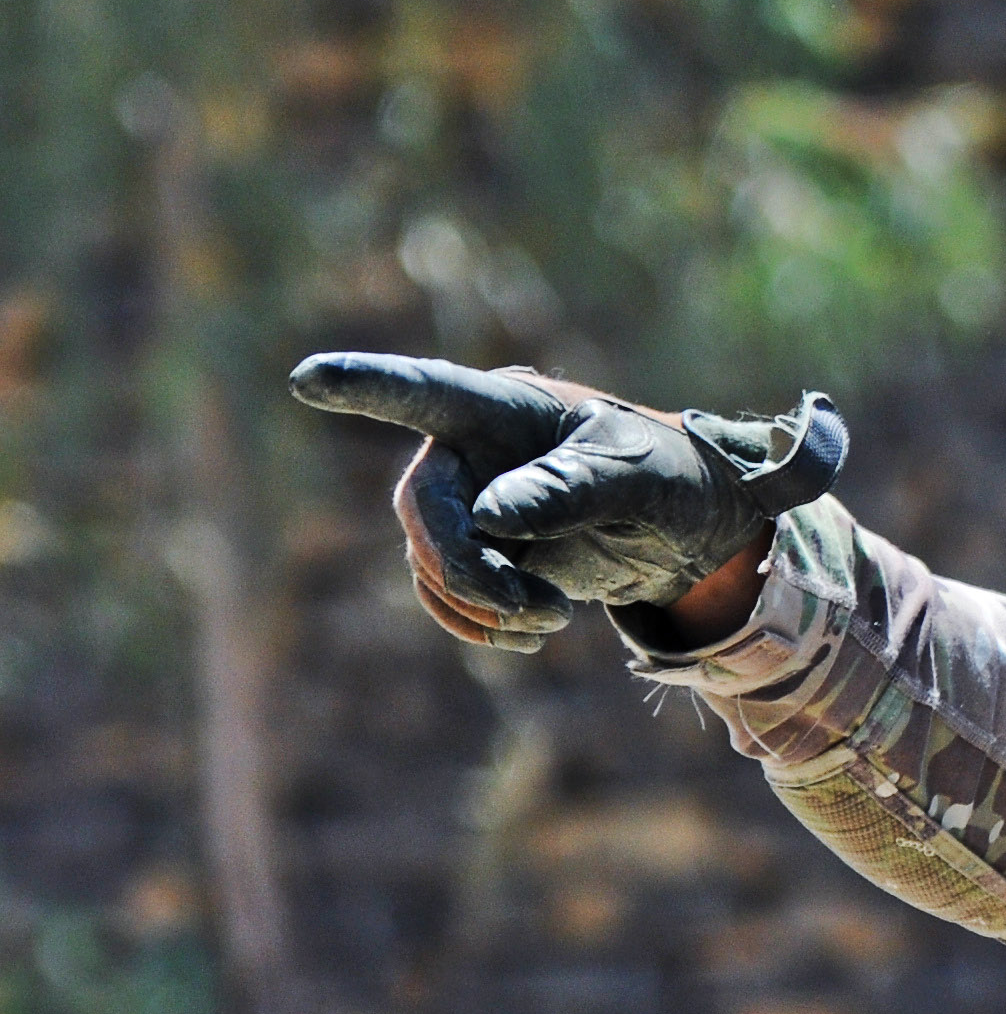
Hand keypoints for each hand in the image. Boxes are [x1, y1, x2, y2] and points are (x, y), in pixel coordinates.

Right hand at [287, 352, 846, 653]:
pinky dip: (478, 623)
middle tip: (541, 612)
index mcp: (503, 407)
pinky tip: (529, 634)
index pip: (423, 390)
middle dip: (469, 570)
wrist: (689, 526)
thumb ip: (570, 489)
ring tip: (552, 620)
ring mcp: (467, 502)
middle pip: (424, 510)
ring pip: (430, 560)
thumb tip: (489, 514)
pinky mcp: (478, 552)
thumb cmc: (667, 476)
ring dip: (482, 604)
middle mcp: (468, 451)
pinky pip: (446, 593)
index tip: (307, 378)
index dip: (363, 384)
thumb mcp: (637, 478)